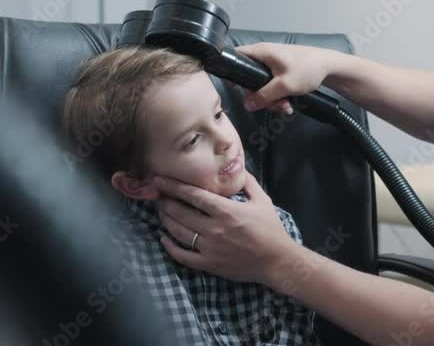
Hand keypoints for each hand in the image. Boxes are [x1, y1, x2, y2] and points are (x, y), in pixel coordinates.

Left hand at [153, 173, 298, 284]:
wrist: (277, 261)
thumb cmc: (271, 229)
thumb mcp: (262, 200)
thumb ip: (247, 182)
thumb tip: (235, 168)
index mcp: (226, 211)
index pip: (193, 195)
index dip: (173, 186)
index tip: (159, 179)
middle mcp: (215, 229)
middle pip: (180, 212)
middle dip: (164, 201)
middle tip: (156, 194)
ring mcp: (210, 248)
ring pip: (178, 232)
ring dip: (165, 220)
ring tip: (160, 211)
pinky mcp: (209, 264)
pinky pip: (183, 256)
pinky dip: (170, 247)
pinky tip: (164, 238)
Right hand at [234, 43, 333, 114]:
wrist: (330, 67)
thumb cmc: (308, 69)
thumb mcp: (285, 85)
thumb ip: (264, 96)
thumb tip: (247, 104)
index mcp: (261, 52)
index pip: (235, 56)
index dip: (231, 71)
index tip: (235, 87)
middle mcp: (264, 56)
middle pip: (248, 78)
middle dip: (260, 96)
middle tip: (273, 105)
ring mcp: (272, 64)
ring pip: (261, 86)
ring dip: (272, 100)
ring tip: (285, 107)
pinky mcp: (280, 72)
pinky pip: (272, 86)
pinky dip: (278, 96)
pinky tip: (288, 105)